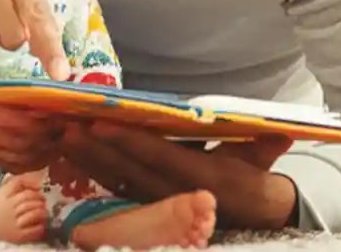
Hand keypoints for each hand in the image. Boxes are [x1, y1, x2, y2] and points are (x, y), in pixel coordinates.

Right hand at [0, 102, 65, 172]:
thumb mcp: (0, 93)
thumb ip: (23, 100)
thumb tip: (50, 102)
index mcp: (1, 117)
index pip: (33, 124)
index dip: (51, 123)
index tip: (63, 116)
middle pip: (33, 142)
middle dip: (53, 138)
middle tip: (66, 131)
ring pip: (27, 158)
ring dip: (47, 153)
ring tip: (59, 145)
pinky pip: (16, 167)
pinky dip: (33, 165)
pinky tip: (44, 158)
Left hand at [61, 121, 297, 229]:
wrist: (250, 216)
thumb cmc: (252, 177)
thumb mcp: (260, 159)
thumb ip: (265, 144)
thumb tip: (281, 131)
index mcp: (200, 178)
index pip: (158, 156)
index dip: (129, 141)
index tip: (102, 123)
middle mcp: (172, 191)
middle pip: (127, 168)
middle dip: (95, 148)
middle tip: (66, 125)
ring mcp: (154, 198)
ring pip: (114, 177)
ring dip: (85, 158)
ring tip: (59, 135)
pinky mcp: (144, 200)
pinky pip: (113, 184)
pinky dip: (90, 168)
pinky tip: (68, 152)